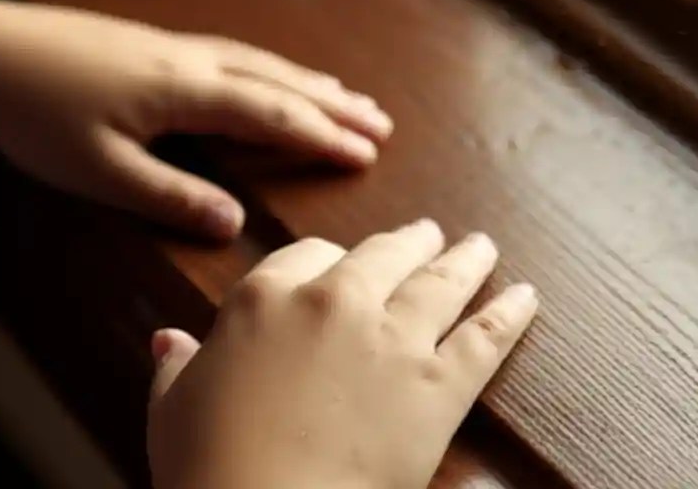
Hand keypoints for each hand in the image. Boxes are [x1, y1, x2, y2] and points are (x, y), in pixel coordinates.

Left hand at [0, 0, 392, 237]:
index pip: (270, 114)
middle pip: (276, 81)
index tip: (367, 153)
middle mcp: (188, 60)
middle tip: (381, 122)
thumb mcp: (96, 170)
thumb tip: (233, 224)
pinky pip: (231, 52)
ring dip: (306, 81)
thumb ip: (167, 196)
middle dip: (332, 104)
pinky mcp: (149, 43)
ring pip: (257, 61)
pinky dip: (268, 67)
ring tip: (344, 94)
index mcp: (182, 92)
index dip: (322, 135)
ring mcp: (169, 45)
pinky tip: (266, 74)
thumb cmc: (32, 116)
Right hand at [147, 220, 537, 488]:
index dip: (327, 259)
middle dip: (408, 242)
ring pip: (439, 283)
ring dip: (465, 260)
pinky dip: (511, 313)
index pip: (305, 255)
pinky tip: (528, 296)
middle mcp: (333, 303)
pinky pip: (485, 338)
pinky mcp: (440, 388)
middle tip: (427, 233)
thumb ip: (178, 366)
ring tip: (482, 246)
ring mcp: (393, 341)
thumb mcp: (171, 410)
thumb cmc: (207, 471)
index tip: (342, 264)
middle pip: (381, 255)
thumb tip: (169, 340)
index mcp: (265, 299)